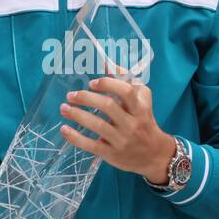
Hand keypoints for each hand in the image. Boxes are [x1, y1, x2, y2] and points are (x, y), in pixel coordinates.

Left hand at [59, 77, 176, 181]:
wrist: (154, 154)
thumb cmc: (144, 120)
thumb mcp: (142, 99)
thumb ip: (126, 81)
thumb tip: (107, 64)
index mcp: (140, 108)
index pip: (126, 92)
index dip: (108, 84)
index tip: (92, 83)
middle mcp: (132, 123)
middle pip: (108, 107)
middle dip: (86, 98)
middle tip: (71, 95)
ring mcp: (122, 140)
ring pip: (98, 125)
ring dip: (77, 115)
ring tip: (64, 108)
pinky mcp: (112, 154)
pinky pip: (91, 145)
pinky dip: (75, 138)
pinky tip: (64, 129)